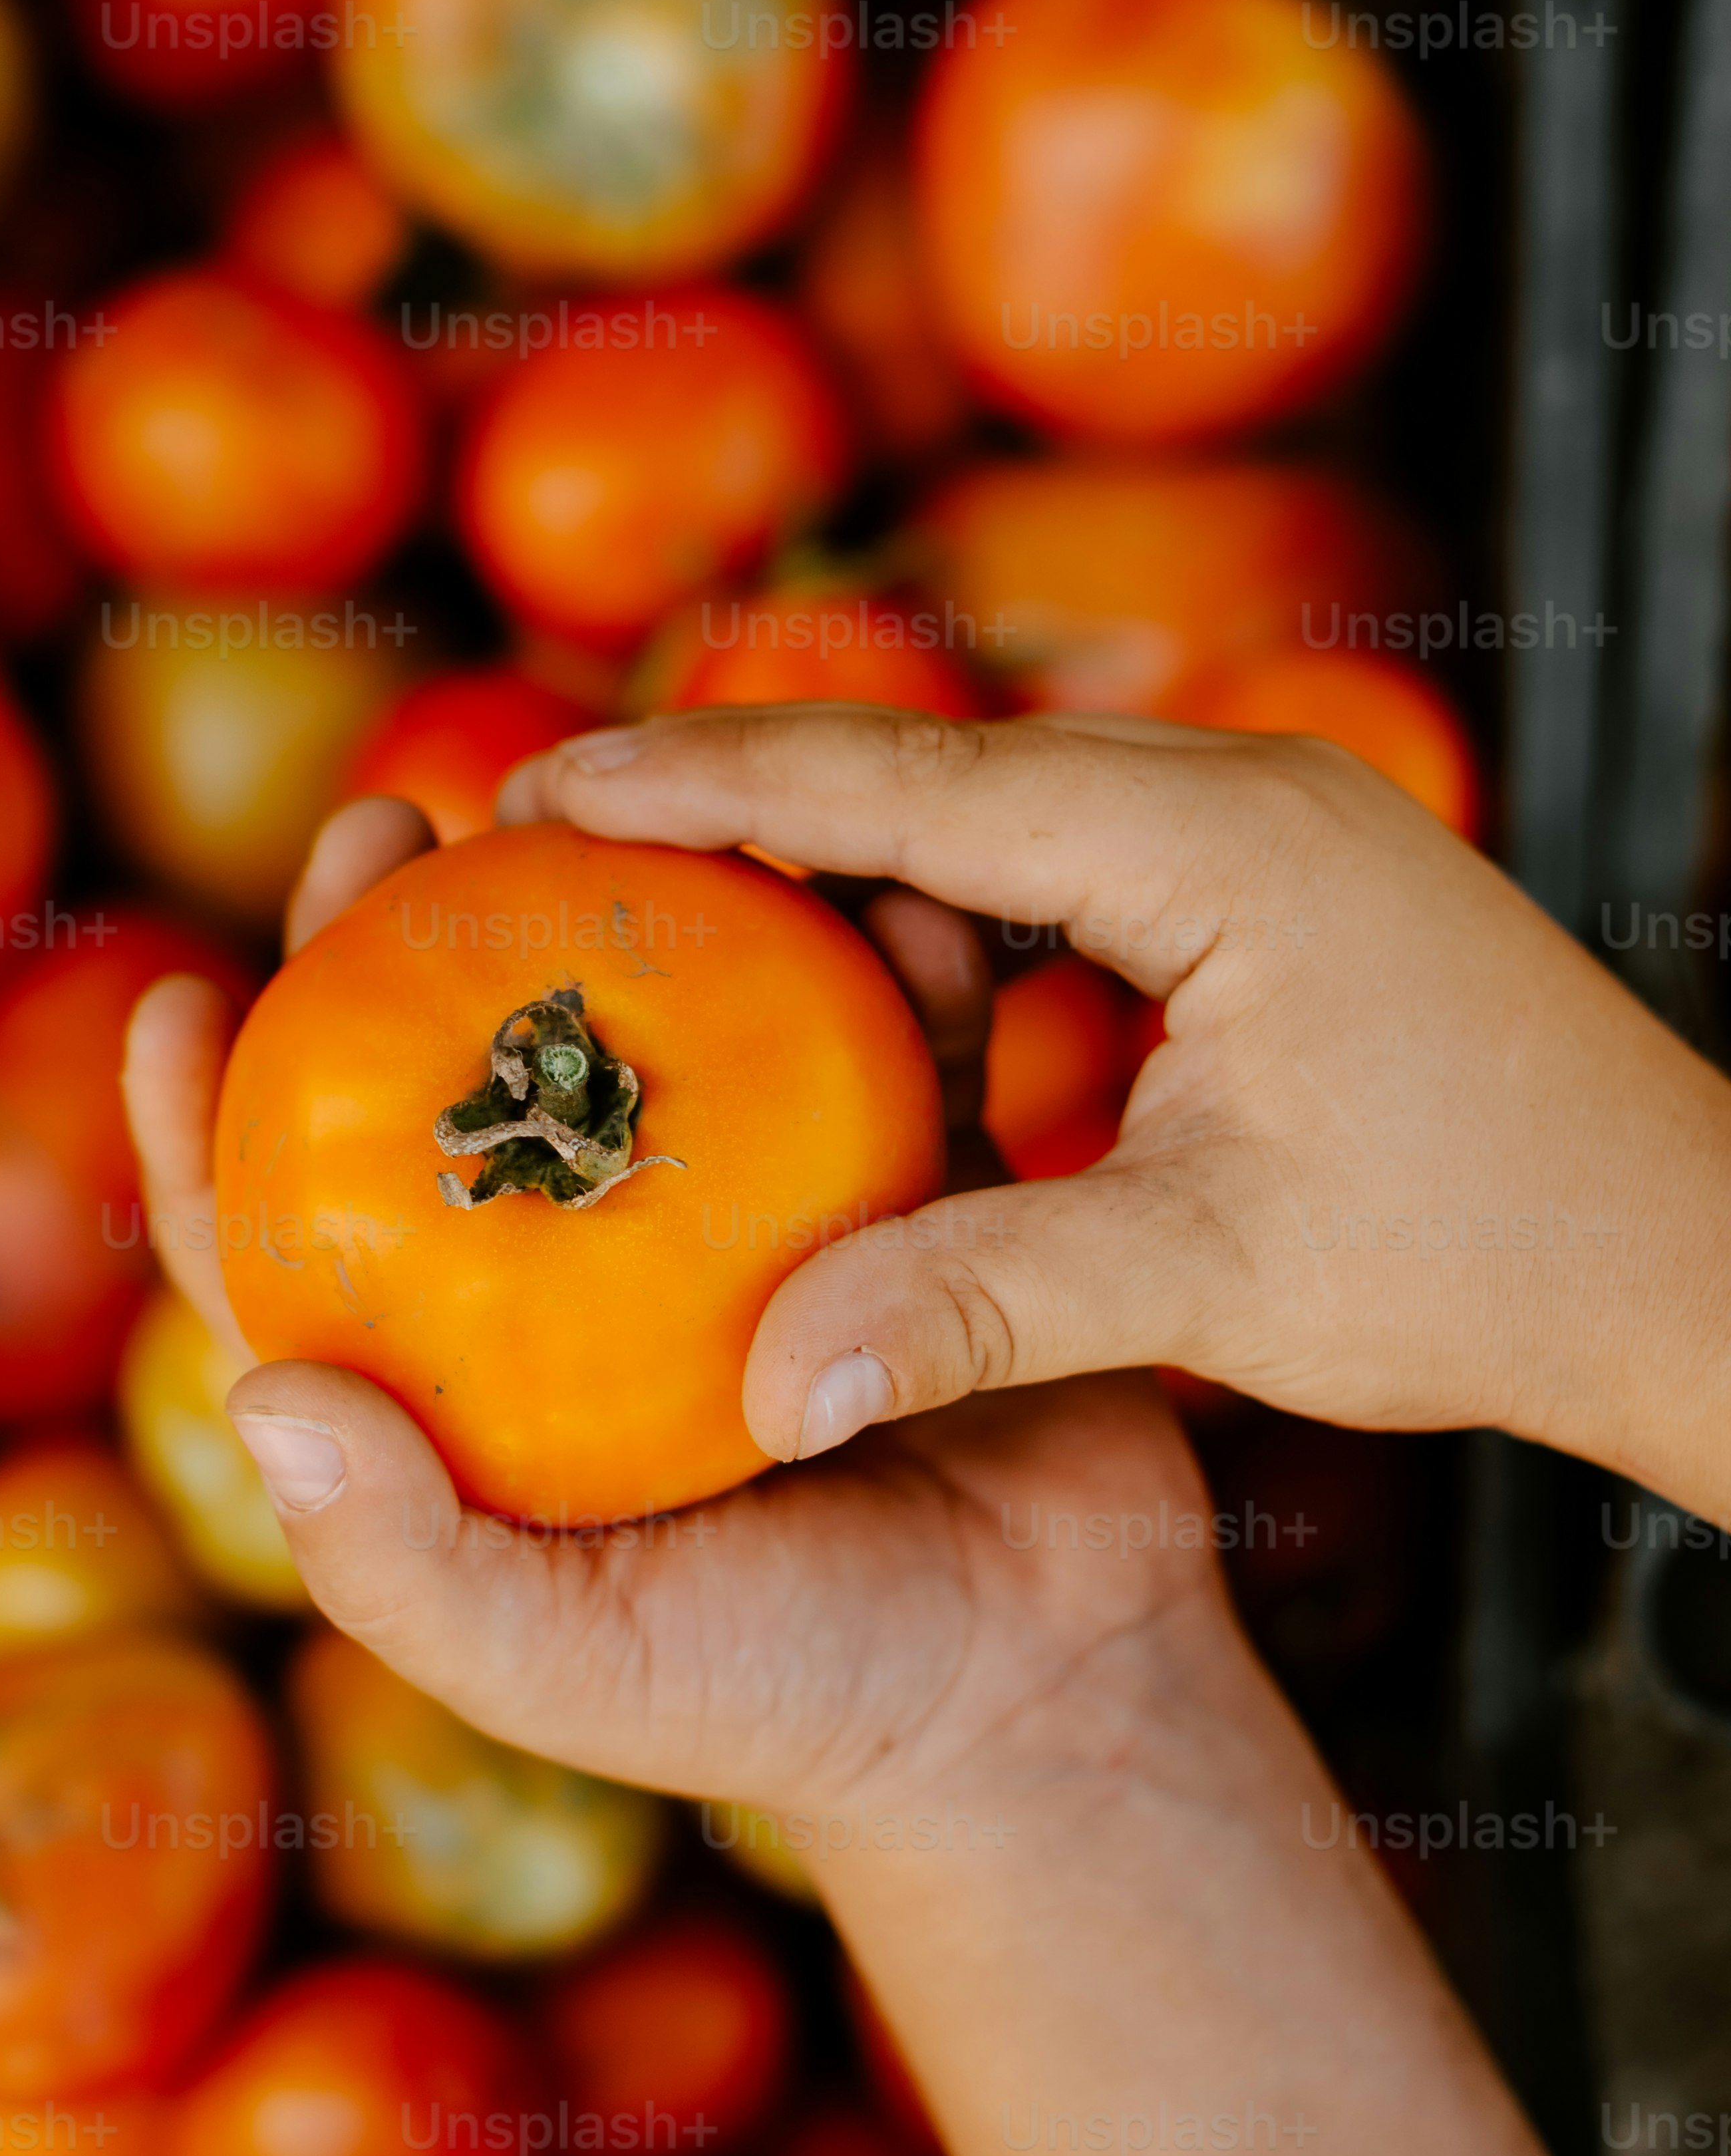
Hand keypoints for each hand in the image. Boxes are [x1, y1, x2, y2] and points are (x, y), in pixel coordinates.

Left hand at [124, 791, 1265, 1838]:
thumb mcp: (558, 1662)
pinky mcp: (905, 1192)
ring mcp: (746, 1229)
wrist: (1043, 1705)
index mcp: (474, 1393)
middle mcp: (586, 1293)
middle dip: (398, 939)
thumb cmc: (780, 1703)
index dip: (211, 1130)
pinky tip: (853, 855)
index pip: (292, 1250)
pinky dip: (870, 947)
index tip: (168, 1001)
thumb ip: (402, 1562)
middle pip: (457, 1084)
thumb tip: (255, 1397)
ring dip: (634, 898)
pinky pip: (877, 1037)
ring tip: (609, 790)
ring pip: (657, 1025)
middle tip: (393, 822)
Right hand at [487, 708, 1730, 1522]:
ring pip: (996, 809)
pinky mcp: (1274, 889)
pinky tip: (856, 980)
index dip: (710, 787)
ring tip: (665, 907)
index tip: (539, 791)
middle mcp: (1239, 792)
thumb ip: (977, 1303)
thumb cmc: (1488, 1256)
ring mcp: (1265, 829)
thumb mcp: (1215, 1280)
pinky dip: (948, 909)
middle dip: (741, 797)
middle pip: (934, 764)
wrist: (1686, 1257)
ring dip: (841, 853)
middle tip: (548, 837)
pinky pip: (1068, 864)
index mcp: (1217, 843)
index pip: (907, 784)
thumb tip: (765, 1391)